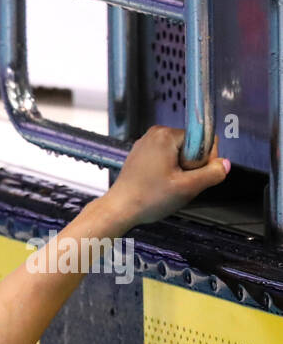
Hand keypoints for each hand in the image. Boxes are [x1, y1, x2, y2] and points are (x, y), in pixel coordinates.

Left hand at [102, 125, 229, 228]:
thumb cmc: (146, 199)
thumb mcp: (187, 188)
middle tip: (175, 183)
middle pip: (192, 147)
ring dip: (179, 171)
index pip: (204, 139)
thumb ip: (212, 174)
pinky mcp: (142, 155)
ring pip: (180, 155)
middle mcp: (155, 134)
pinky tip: (157, 184)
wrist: (118, 210)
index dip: (203, 160)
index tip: (188, 175)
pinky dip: (167, 172)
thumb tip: (225, 165)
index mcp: (166, 134)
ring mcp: (147, 144)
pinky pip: (167, 160)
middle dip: (190, 167)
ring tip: (164, 185)